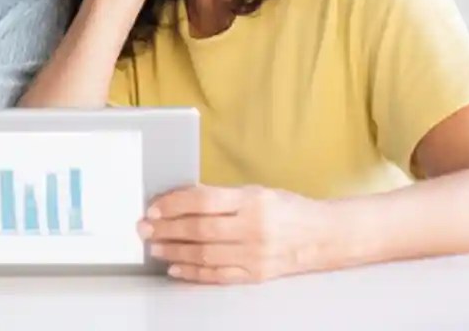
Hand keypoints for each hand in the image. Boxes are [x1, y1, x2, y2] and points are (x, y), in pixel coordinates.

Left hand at [139, 185, 331, 283]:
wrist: (323, 236)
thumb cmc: (288, 210)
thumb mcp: (257, 192)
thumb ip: (222, 196)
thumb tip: (183, 198)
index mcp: (253, 201)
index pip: (203, 200)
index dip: (174, 204)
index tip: (155, 207)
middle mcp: (254, 228)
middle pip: (199, 230)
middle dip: (166, 229)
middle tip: (145, 228)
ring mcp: (254, 254)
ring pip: (204, 255)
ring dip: (174, 251)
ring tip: (155, 246)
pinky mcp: (255, 275)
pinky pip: (217, 276)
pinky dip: (193, 273)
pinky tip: (176, 267)